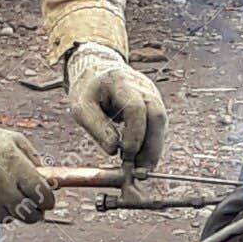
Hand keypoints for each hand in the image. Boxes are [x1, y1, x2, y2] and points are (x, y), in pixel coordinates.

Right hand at [0, 116, 54, 223]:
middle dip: (34, 214)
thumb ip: (34, 161)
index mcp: (12, 161)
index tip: (47, 202)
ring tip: (4, 196)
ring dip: (9, 211)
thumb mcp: (14, 141)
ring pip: (6, 217)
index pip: (39, 192)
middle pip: (26, 212)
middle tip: (35, 212)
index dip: (47, 201)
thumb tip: (51, 184)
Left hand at [65, 42, 166, 173]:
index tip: (126, 154)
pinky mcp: (154, 105)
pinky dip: (151, 145)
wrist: (98, 71)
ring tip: (140, 169)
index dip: (134, 133)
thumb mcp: (81, 107)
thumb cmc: (88, 91)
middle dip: (150, 146)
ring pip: (161, 123)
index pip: (136, 107)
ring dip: (153, 149)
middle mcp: (143, 86)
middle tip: (139, 170)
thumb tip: (113, 150)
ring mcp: (152, 95)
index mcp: (121, 81)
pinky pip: (158, 127)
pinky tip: (141, 160)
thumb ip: (97, 127)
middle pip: (156, 115)